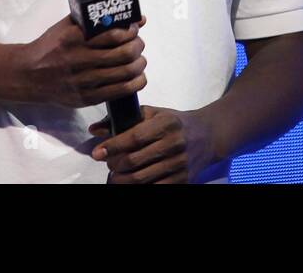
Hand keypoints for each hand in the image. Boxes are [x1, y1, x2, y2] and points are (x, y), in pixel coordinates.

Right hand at [16, 15, 146, 108]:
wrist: (28, 75)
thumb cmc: (50, 47)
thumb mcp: (66, 26)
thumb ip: (95, 18)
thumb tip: (132, 16)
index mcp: (74, 39)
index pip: (113, 35)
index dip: (130, 31)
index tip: (133, 28)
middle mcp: (79, 60)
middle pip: (124, 53)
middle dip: (138, 46)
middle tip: (138, 43)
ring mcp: (84, 81)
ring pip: (125, 72)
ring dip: (139, 64)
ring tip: (138, 59)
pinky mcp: (87, 98)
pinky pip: (120, 91)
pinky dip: (135, 83)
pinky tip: (138, 76)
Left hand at [88, 105, 225, 183]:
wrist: (208, 135)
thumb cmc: (175, 123)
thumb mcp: (153, 114)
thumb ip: (125, 119)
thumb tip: (94, 129)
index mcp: (166, 124)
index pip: (134, 137)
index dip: (113, 146)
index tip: (97, 152)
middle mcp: (174, 144)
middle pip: (135, 160)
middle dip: (115, 165)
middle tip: (107, 164)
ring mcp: (180, 164)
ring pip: (142, 178)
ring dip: (122, 179)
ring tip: (115, 175)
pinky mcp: (183, 180)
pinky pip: (155, 188)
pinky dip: (138, 188)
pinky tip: (130, 182)